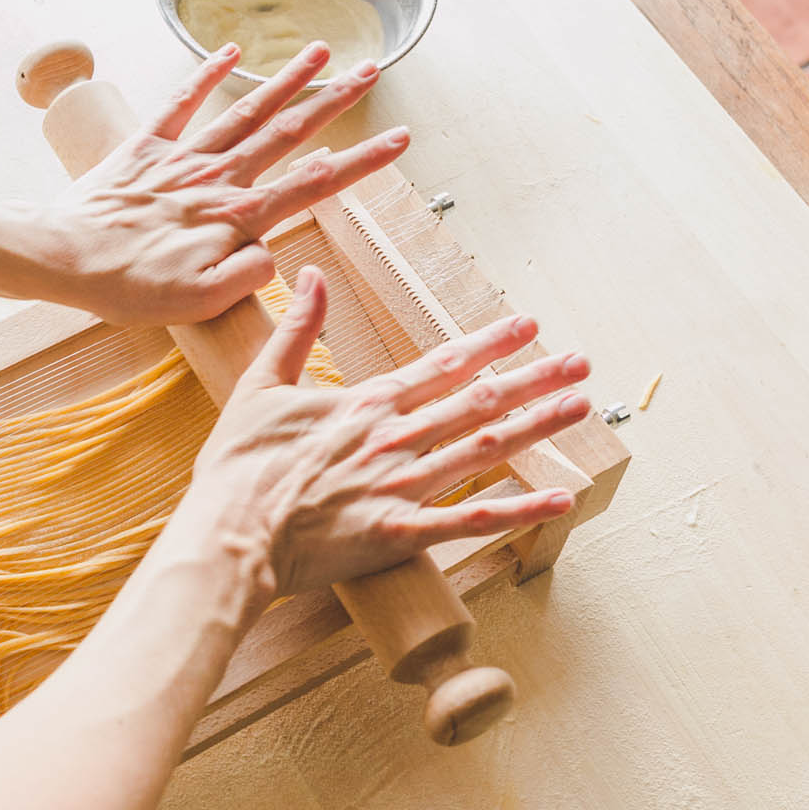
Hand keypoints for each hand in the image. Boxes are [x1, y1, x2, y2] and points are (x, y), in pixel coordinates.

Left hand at [39, 42, 406, 326]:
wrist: (61, 258)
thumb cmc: (128, 288)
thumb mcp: (199, 303)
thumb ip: (248, 277)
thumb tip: (273, 252)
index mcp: (236, 218)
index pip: (313, 185)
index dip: (361, 162)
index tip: (399, 139)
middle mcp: (216, 178)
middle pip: (287, 131)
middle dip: (334, 101)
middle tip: (372, 70)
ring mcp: (181, 157)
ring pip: (245, 110)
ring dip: (286, 79)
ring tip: (321, 50)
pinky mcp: (144, 147)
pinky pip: (181, 103)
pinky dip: (206, 74)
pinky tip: (231, 51)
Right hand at [166, 267, 592, 600]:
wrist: (227, 536)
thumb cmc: (238, 468)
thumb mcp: (259, 384)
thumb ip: (295, 328)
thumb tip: (312, 273)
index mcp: (363, 405)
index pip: (441, 365)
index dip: (489, 344)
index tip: (527, 326)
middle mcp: (392, 440)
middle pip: (476, 402)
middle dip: (533, 380)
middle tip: (579, 363)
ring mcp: (400, 487)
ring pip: (483, 450)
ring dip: (536, 427)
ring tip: (581, 408)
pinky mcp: (399, 535)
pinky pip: (470, 522)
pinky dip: (518, 511)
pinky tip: (560, 500)